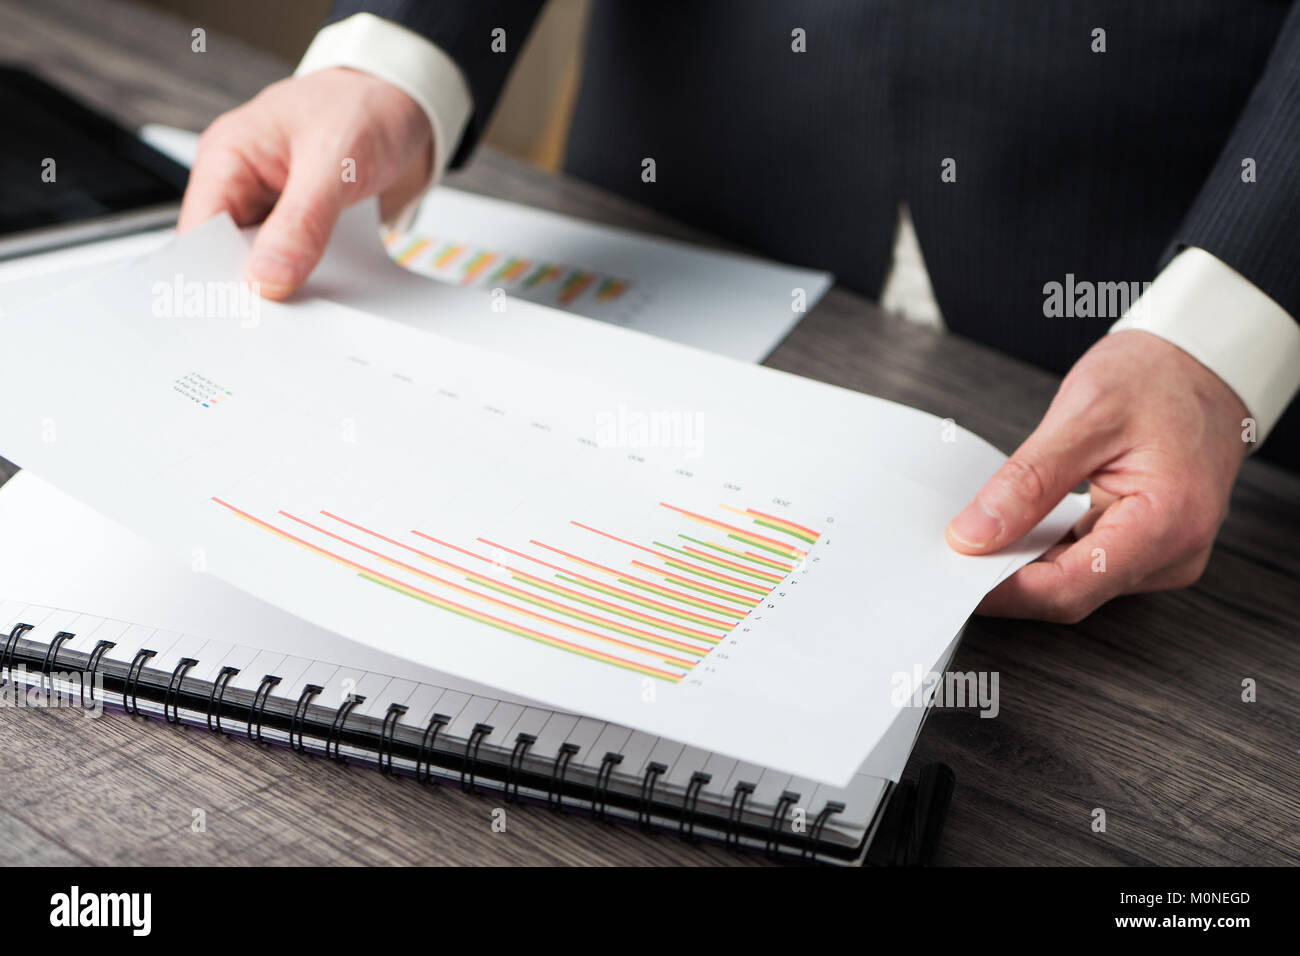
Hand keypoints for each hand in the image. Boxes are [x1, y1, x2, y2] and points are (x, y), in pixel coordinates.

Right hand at [177, 68, 432, 298]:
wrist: (406, 103)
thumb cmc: (363, 107)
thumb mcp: (334, 161)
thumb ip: (301, 220)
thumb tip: (266, 276)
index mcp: (227, 156)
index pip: (199, 232)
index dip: (214, 275)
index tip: (241, 312)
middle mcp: (241, 183)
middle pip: (226, 255)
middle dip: (250, 287)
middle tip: (277, 323)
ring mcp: (271, 206)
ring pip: (261, 264)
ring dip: (284, 286)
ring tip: (305, 311)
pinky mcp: (301, 223)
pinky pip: (294, 262)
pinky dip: (308, 279)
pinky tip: (325, 295)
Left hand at [945, 329, 1249, 621]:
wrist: (1202, 361)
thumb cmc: (1157, 377)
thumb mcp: (1084, 416)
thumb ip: (1027, 482)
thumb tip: (974, 534)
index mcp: (1168, 522)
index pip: (1071, 587)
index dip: (1005, 589)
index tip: (955, 573)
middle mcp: (1173, 552)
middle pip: (1071, 592)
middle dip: (1007, 578)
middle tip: (952, 552)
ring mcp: (1162, 554)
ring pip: (1074, 583)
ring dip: (1022, 565)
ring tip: (977, 535)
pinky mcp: (1147, 545)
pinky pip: (1084, 564)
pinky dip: (1043, 550)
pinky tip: (1013, 530)